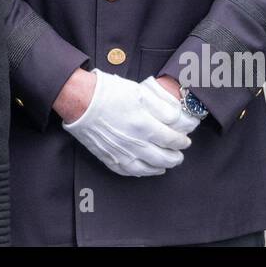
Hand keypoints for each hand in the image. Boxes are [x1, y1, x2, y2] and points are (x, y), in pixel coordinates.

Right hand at [61, 69, 192, 176]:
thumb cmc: (107, 93)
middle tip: (179, 156)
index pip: (171, 139)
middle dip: (175, 158)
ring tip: (166, 166)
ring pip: (147, 168)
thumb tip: (176, 118)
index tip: (185, 141)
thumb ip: (160, 107)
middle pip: (163, 157)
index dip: (181, 142)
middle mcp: (135, 144)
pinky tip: (143, 170)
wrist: (80, 100)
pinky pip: (127, 172)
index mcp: (145, 126)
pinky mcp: (108, 157)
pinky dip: (139, 173)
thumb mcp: (139, 92)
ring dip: (159, 168)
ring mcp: (121, 153)